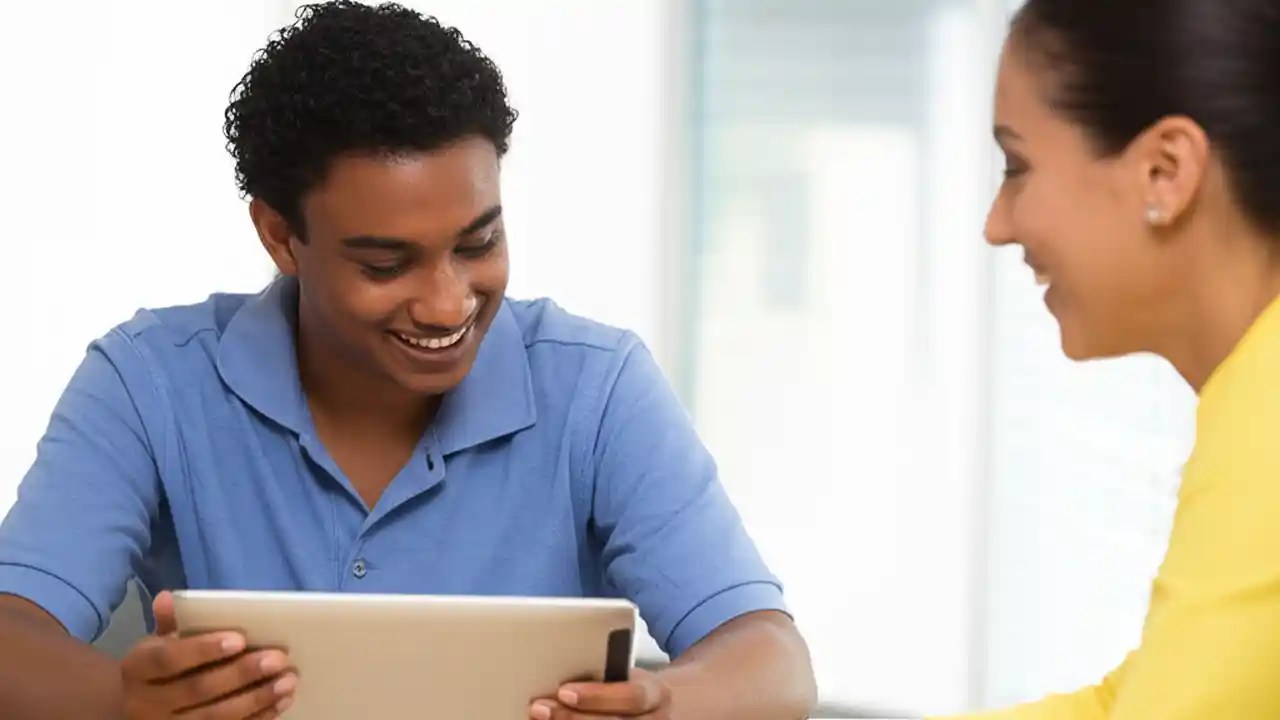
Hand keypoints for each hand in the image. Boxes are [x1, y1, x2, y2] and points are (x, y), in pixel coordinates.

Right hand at [120, 591, 297, 718]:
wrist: (139, 710)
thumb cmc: (158, 669)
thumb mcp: (157, 644)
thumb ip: (169, 622)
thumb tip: (168, 598)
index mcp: (137, 669)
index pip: (167, 659)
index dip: (202, 649)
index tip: (239, 639)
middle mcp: (146, 703)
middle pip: (197, 689)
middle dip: (241, 674)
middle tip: (278, 659)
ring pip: (214, 717)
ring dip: (256, 699)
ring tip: (288, 681)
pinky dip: (257, 718)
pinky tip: (281, 702)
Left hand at [529, 668, 672, 718]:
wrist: (664, 710)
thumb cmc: (634, 689)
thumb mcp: (630, 677)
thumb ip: (605, 678)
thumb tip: (556, 671)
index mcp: (656, 695)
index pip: (631, 697)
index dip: (597, 696)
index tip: (564, 691)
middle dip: (572, 718)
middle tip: (540, 708)